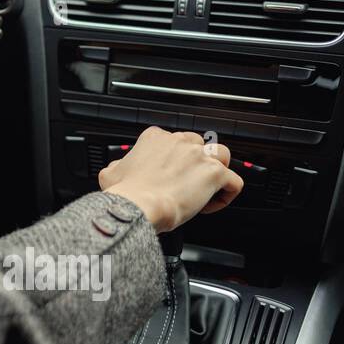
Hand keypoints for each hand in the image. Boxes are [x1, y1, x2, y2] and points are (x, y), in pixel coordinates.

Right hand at [98, 126, 244, 232]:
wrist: (139, 206)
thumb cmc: (127, 192)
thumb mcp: (110, 173)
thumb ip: (118, 165)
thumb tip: (118, 167)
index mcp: (154, 138)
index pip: (171, 141)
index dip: (172, 160)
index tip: (167, 176)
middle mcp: (179, 142)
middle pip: (198, 145)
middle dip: (195, 162)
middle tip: (186, 182)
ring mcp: (198, 156)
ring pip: (222, 154)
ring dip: (218, 168)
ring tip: (209, 186)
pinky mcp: (214, 173)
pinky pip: (234, 181)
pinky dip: (227, 193)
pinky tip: (213, 204)